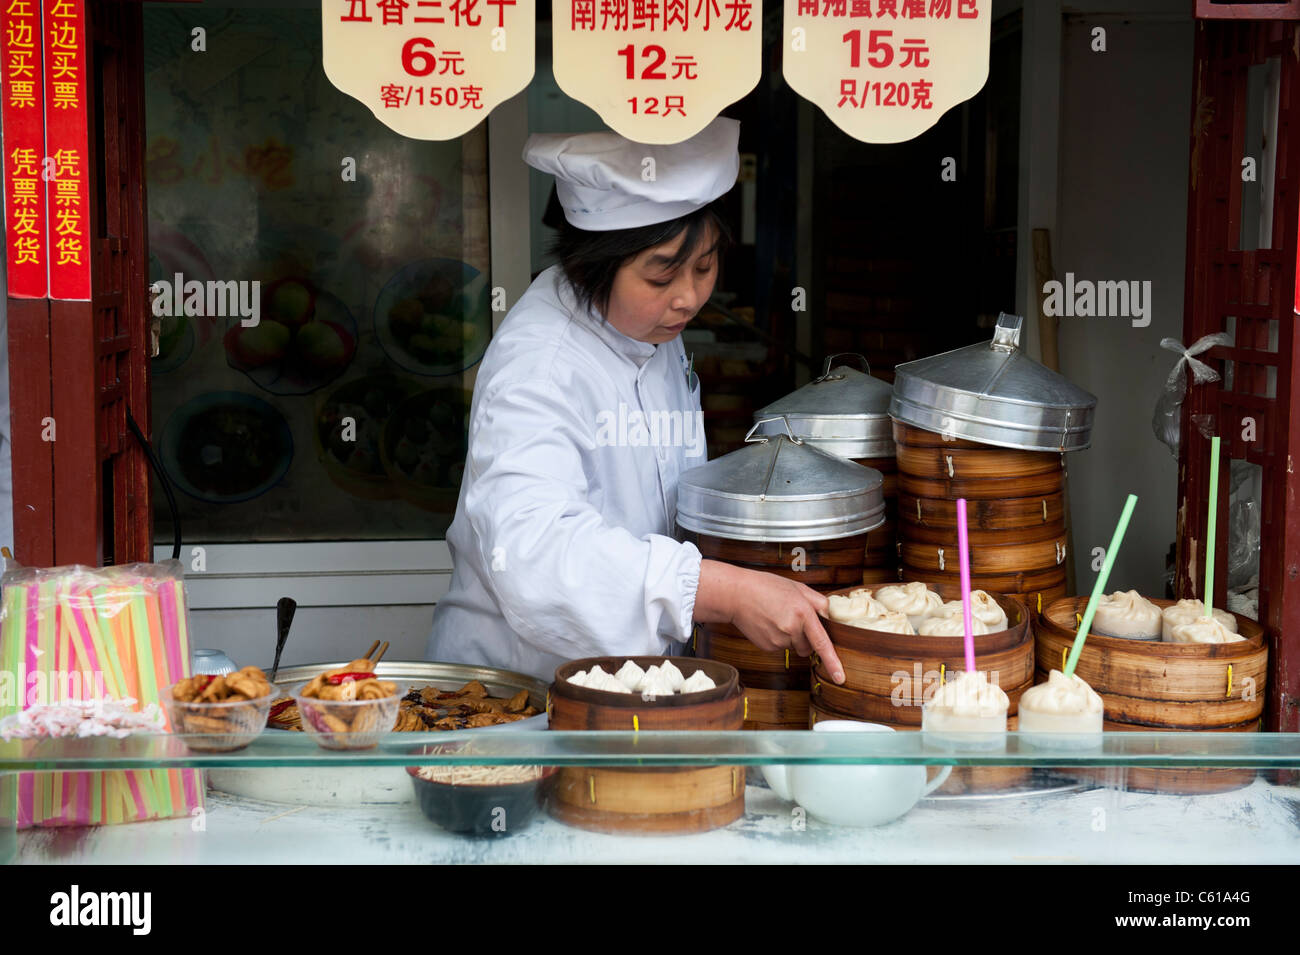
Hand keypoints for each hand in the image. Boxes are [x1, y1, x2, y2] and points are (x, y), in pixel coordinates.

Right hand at [695, 560, 845, 682]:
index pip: (822, 643)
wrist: (736, 595)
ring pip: (794, 646)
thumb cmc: (766, 587)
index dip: (833, 662)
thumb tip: (831, 615)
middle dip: (806, 637)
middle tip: (791, 617)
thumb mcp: (797, 587)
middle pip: (809, 646)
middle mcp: (792, 629)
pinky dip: (777, 638)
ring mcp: (778, 640)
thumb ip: (818, 601)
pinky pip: (781, 647)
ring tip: (776, 617)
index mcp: (803, 612)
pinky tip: (768, 623)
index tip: (840, 677)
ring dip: (790, 636)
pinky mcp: (767, 646)